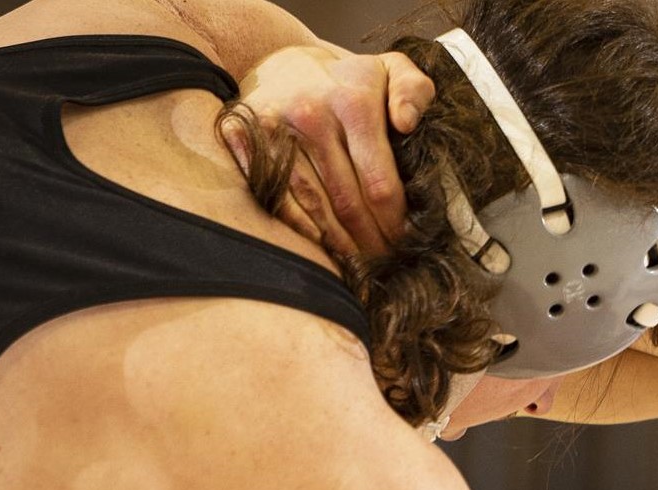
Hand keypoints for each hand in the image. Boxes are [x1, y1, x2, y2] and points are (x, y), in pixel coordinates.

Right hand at [230, 44, 435, 256]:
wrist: (282, 59)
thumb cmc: (348, 78)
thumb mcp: (391, 69)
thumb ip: (414, 91)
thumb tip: (407, 122)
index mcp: (353, 102)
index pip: (379, 182)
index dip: (395, 221)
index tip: (405, 240)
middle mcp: (310, 116)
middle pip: (347, 203)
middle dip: (371, 240)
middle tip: (386, 260)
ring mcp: (273, 130)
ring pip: (312, 208)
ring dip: (338, 244)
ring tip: (359, 261)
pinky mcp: (243, 141)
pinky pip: (276, 200)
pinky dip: (301, 230)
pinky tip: (322, 246)